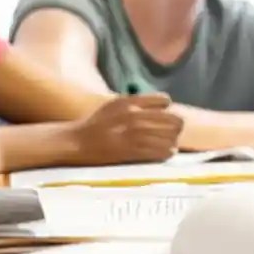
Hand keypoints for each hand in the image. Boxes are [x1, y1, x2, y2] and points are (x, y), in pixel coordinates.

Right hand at [68, 93, 183, 164]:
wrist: (77, 142)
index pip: (164, 100)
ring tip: (171, 144)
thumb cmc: (95, 123)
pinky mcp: (132, 151)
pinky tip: (167, 153)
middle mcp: (134, 116)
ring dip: (173, 141)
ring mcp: (134, 134)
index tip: (167, 116)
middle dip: (176, 127)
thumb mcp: (114, 105)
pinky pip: (160, 151)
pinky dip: (167, 152)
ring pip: (169, 137)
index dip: (168, 109)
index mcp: (130, 102)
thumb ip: (135, 104)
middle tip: (174, 132)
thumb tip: (160, 106)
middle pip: (172, 120)